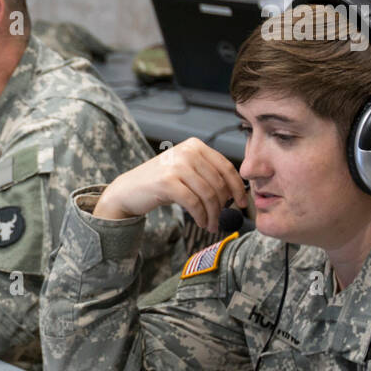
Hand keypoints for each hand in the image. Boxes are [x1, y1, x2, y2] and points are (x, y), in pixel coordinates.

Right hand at [94, 137, 247, 232]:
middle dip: (224, 206)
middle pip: (218, 183)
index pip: (226, 167)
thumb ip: (208, 175)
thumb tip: (238, 193)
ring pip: (208, 194)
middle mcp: (186, 152)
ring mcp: (176, 165)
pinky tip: (202, 223)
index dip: (237, 188)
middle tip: (222, 220)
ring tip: (212, 225)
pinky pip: (194, 203)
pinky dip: (201, 216)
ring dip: (213, 214)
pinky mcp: (167, 182)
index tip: (242, 204)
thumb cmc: (161, 184)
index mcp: (195, 145)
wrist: (128, 190)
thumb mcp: (186, 171)